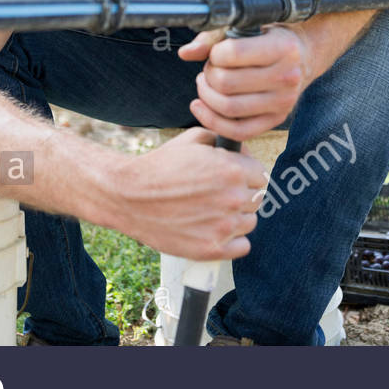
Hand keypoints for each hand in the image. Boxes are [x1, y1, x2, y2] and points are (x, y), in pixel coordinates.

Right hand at [111, 128, 267, 259]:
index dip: (245, 173)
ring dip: (237, 217)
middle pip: (256, 198)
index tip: (232, 177)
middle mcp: (233, 198)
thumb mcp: (191, 140)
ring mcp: (224, 226)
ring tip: (212, 211)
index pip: (260, 174)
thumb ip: (221, 140)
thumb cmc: (159, 166)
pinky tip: (214, 229)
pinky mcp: (212, 249)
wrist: (128, 196)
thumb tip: (241, 150)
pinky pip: (243, 246)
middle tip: (218, 194)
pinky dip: (233, 240)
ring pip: (250, 222)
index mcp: (232, 169)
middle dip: (241, 193)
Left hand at [177, 26, 310, 141]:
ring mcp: (284, 102)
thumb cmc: (269, 38)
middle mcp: (287, 77)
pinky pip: (238, 131)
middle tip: (211, 68)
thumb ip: (213, 38)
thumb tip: (186, 53)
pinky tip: (201, 107)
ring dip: (207, 96)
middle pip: (226, 83)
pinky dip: (212, 121)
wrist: (303, 56)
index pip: (233, 53)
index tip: (216, 52)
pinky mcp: (277, 119)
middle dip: (208, 75)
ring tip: (207, 84)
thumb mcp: (246, 28)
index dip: (214, 53)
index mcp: (283, 48)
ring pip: (228, 108)